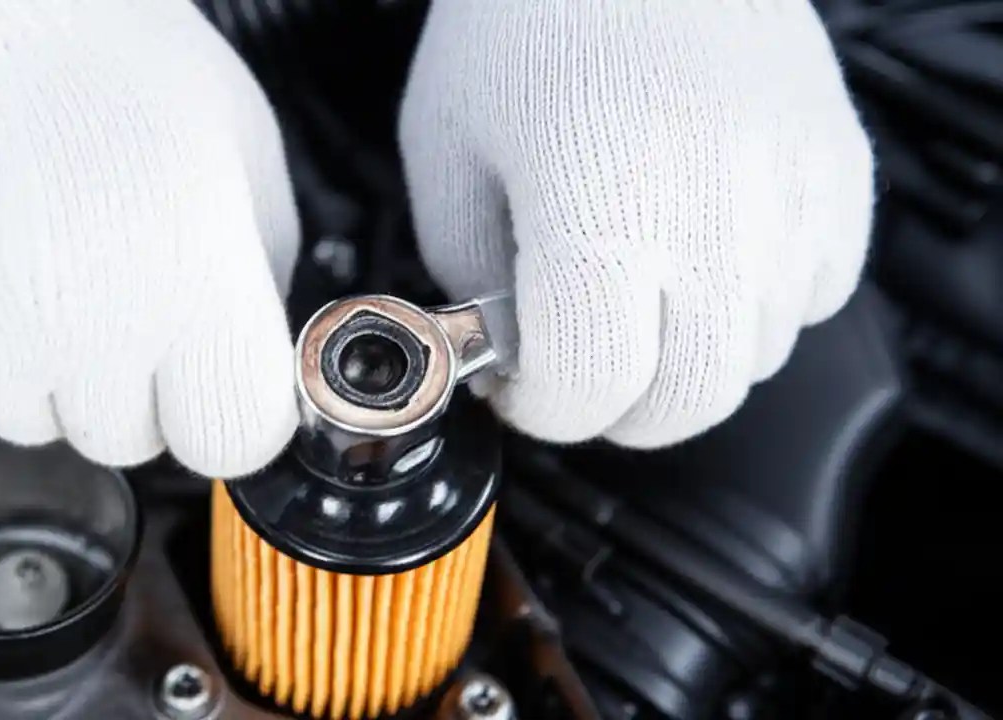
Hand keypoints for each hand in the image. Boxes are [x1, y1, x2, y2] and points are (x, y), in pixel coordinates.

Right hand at [0, 0, 299, 474]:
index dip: (227, 409)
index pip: (233, 441)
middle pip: (129, 441)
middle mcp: (88, 330)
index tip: (214, 383)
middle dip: (132, 385)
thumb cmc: (114, 63)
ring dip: (44, 368)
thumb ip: (255, 280)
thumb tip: (250, 360)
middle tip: (113, 291)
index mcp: (194, 288)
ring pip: (33, 422)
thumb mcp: (244, 160)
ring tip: (38, 262)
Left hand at [400, 0, 873, 446]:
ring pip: (758, 357)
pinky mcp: (839, 166)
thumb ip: (474, 278)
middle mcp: (712, 205)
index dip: (545, 408)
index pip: (590, 388)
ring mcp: (790, 186)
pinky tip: (706, 253)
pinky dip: (759, 304)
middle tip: (584, 367)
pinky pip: (818, 294)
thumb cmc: (525, 22)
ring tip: (641, 288)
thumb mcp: (445, 155)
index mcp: (598, 202)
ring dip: (691, 357)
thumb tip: (522, 357)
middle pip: (692, 400)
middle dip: (622, 410)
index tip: (524, 384)